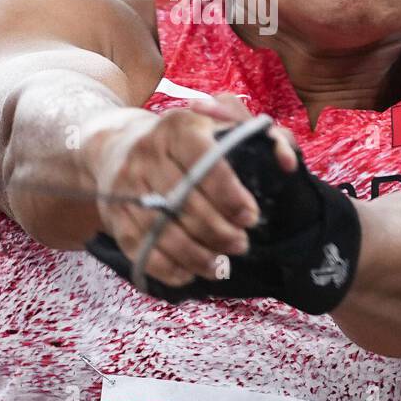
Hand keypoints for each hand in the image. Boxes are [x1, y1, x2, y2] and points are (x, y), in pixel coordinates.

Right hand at [79, 98, 291, 288]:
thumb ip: (261, 138)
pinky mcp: (113, 215)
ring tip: (221, 265)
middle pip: (184, 201)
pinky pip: (140, 249)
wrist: (115, 147)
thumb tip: (287, 162)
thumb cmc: (184, 142)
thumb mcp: (218, 127)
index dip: (229, 193)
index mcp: (178, 127)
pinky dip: (167, 268)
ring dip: (196, 256)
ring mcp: (125, 185)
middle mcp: (147, 153)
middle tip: (241, 244)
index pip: (204, 160)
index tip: (250, 216)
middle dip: (218, 231)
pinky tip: (190, 273)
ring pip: (161, 231)